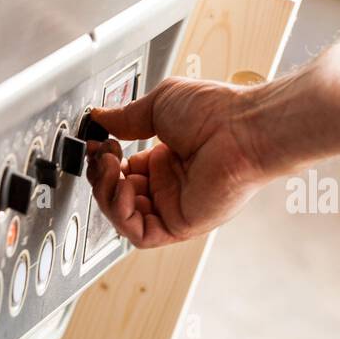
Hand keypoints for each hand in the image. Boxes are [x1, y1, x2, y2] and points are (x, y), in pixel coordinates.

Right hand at [85, 78, 267, 247]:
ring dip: (107, 194)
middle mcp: (170, 185)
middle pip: (119, 196)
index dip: (104, 162)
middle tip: (102, 154)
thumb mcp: (160, 104)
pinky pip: (140, 234)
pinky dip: (123, 214)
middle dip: (101, 177)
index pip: (123, 171)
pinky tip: (123, 188)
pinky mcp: (180, 225)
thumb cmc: (216, 113)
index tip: (96, 145)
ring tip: (110, 167)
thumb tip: (101, 118)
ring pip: (124, 218)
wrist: (242, 129)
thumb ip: (127, 116)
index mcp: (167, 159)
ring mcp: (175, 206)